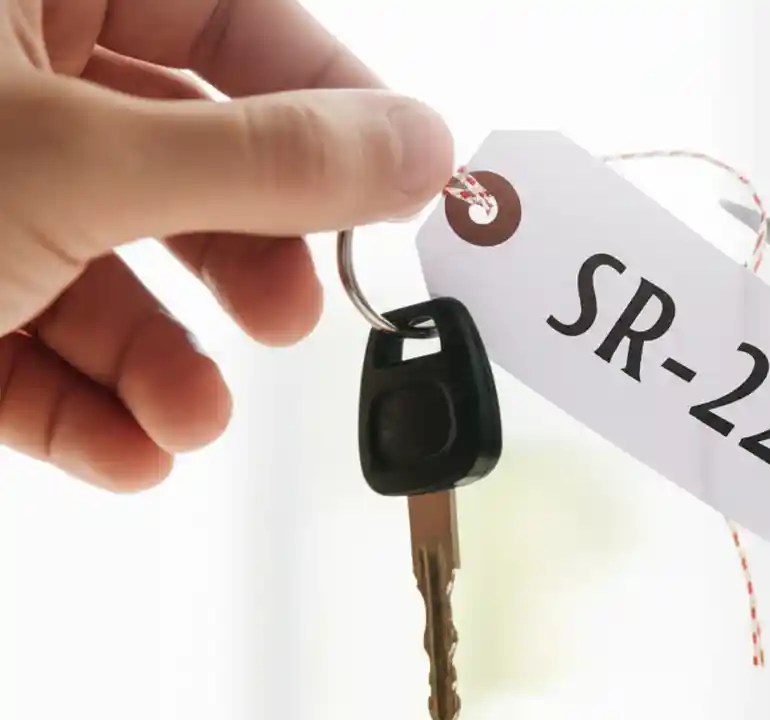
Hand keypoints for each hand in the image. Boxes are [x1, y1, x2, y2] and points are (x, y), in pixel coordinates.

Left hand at [0, 1, 452, 490]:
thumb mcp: (77, 164)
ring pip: (109, 269)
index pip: (226, 13)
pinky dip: (90, 411)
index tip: (397, 178)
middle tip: (295, 308)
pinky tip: (130, 449)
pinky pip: (36, 348)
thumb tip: (419, 149)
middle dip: (244, 258)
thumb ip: (263, 159)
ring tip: (192, 417)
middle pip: (182, 157)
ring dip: (165, 364)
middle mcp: (9, 87)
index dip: (323, 92)